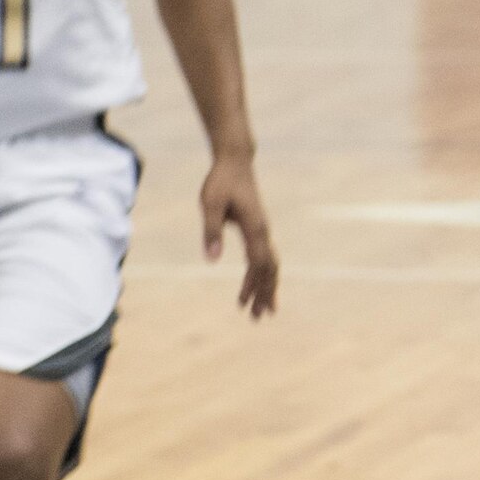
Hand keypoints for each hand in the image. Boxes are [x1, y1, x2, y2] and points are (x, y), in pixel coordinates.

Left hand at [201, 154, 279, 318]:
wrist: (235, 162)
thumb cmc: (220, 182)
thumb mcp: (210, 204)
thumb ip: (211, 231)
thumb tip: (212, 260)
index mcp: (254, 228)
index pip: (260, 262)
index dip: (256, 284)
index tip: (251, 305)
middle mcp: (262, 231)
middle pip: (269, 268)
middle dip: (265, 293)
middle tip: (259, 318)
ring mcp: (261, 231)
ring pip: (268, 265)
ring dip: (265, 288)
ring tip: (259, 311)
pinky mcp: (256, 230)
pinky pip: (262, 257)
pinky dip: (259, 275)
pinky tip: (252, 287)